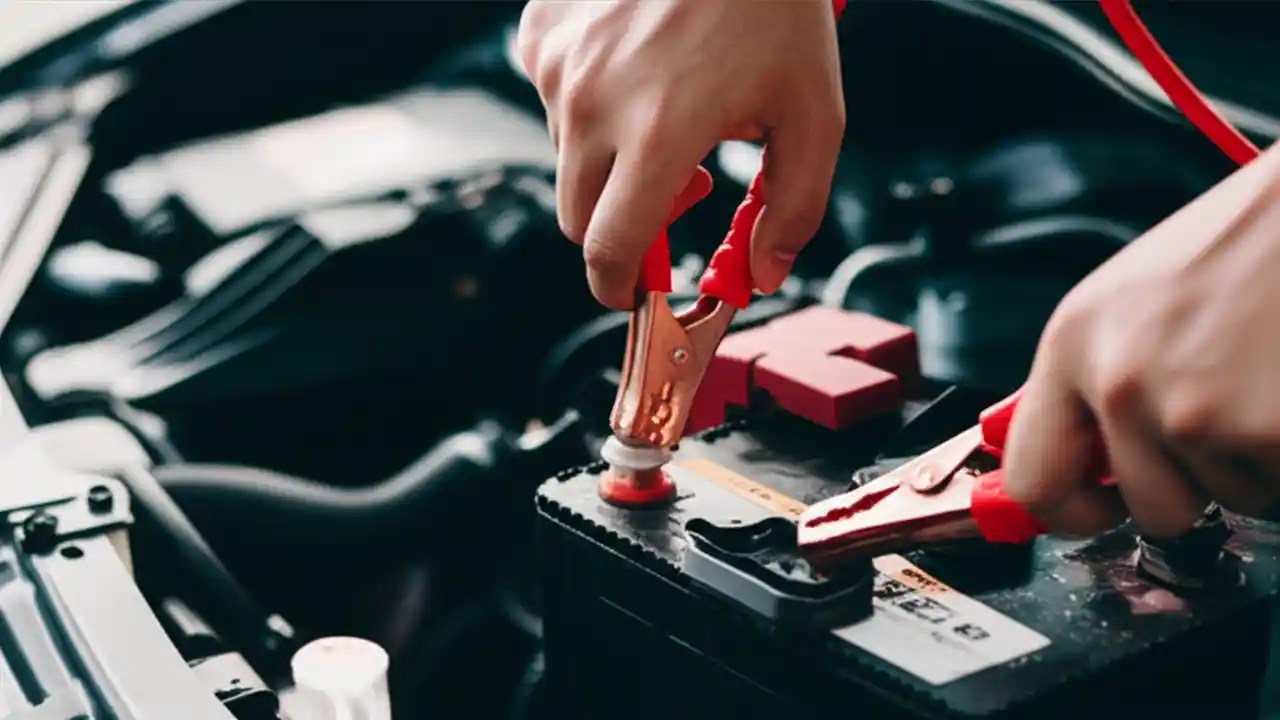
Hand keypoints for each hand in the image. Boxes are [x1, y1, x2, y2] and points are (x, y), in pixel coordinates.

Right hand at [516, 0, 844, 308]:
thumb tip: (762, 274)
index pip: (609, 252)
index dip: (620, 289)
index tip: (634, 293)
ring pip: (568, 157)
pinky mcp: (540, 32)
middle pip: (579, 219)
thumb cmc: (774, 5)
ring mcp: (558, 65)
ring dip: (612, 156)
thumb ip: (794, 208)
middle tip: (684, 184)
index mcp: (658, 133)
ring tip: (671, 102)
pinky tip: (636, 64)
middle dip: (624, 224)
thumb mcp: (814, 111)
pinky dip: (588, 101)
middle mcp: (591, 104)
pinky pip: (552, 97)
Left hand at [1003, 143, 1279, 538]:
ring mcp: (1193, 414)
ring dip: (1253, 459)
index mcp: (1071, 346)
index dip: (1071, 514)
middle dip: (1194, 485)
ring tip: (1262, 377)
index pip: (1034, 481)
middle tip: (1222, 420)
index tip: (1099, 511)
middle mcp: (1120, 384)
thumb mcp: (1128, 300)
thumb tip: (1075, 464)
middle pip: (1152, 512)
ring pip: (1230, 499)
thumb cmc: (1237, 245)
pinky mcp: (1265, 432)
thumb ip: (1092, 381)